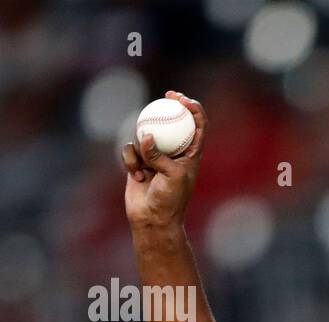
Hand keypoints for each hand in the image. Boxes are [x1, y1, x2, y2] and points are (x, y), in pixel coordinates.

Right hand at [122, 91, 206, 230]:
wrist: (152, 219)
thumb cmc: (169, 201)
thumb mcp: (172, 176)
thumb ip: (160, 155)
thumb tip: (146, 136)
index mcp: (191, 155)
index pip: (198, 127)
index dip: (194, 110)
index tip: (184, 99)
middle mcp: (174, 153)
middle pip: (174, 122)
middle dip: (171, 106)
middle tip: (167, 96)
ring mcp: (155, 156)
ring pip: (146, 134)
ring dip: (142, 148)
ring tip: (145, 169)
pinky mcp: (138, 162)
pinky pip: (130, 150)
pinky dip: (130, 161)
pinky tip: (135, 176)